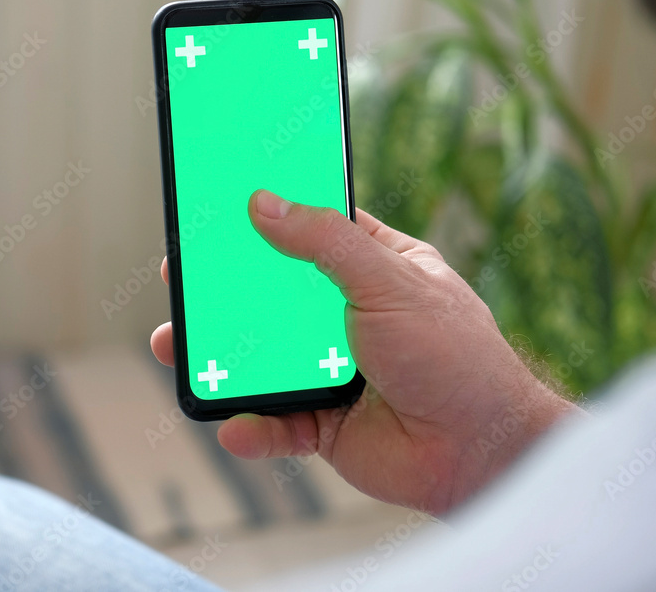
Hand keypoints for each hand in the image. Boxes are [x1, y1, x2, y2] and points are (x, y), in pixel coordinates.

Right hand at [150, 190, 579, 514]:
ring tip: (173, 349)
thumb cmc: (455, 355)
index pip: (312, 230)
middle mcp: (349, 315)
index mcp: (376, 267)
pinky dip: (252, 428)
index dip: (268, 216)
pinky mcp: (325, 424)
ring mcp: (333, 370)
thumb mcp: (390, 282)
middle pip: (272, 296)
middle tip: (178, 279)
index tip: (220, 204)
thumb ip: (326, 244)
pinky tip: (235, 426)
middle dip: (223, 292)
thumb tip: (264, 204)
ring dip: (219, 356)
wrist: (482, 452)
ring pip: (261, 359)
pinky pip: (276, 424)